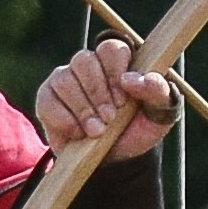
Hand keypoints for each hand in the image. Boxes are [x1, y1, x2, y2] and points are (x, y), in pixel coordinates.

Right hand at [30, 42, 176, 164]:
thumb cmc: (138, 129)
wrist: (115, 159)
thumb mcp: (161, 113)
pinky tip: (78, 133)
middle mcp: (88, 65)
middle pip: (84, 61)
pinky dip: (64, 120)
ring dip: (82, 109)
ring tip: (96, 131)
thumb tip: (132, 79)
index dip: (114, 72)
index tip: (122, 100)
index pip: (111, 49)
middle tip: (109, 118)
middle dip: (97, 92)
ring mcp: (64, 80)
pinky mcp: (46, 99)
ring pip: (64, 80)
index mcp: (117, 62)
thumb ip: (158, 91)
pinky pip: (47, 101)